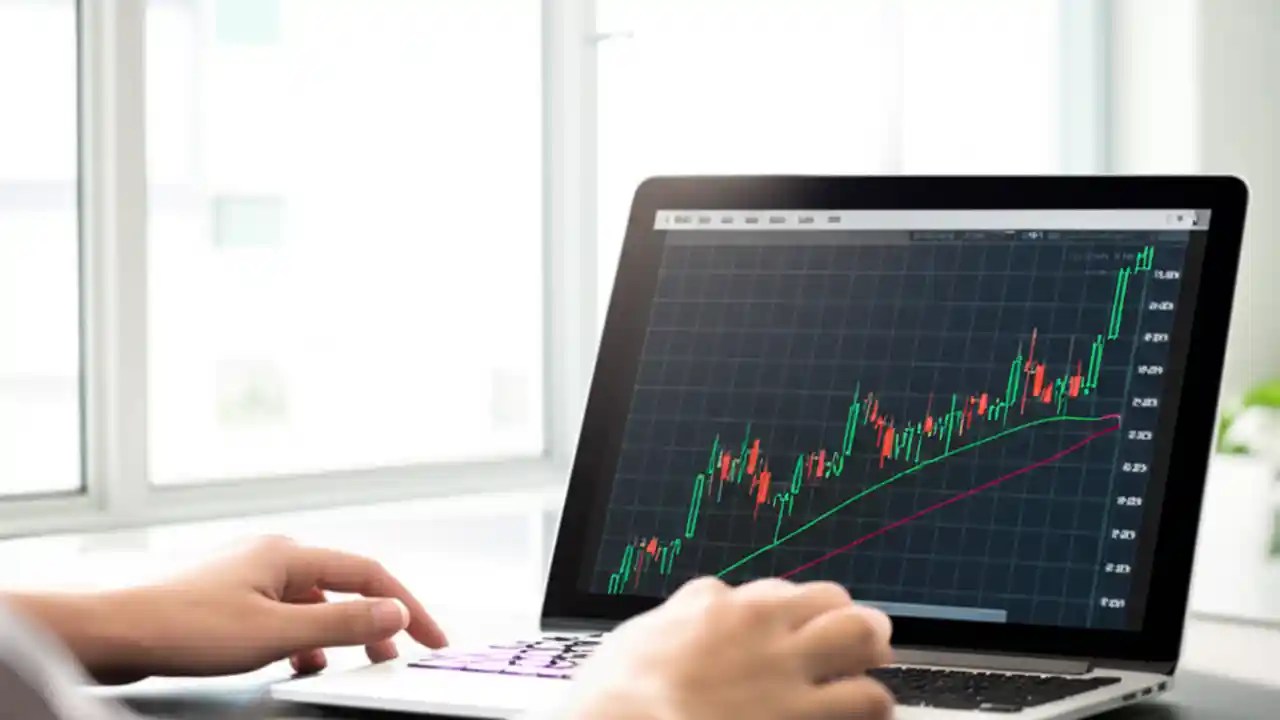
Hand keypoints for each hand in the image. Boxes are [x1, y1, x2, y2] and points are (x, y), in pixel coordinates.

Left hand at [6, 536, 446, 682]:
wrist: (112, 632)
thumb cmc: (183, 627)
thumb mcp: (275, 634)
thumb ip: (340, 626)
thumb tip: (394, 613)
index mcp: (289, 554)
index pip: (368, 574)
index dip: (407, 606)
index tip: (432, 638)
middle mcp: (272, 556)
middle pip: (343, 587)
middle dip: (374, 624)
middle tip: (393, 658)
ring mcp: (248, 576)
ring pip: (312, 604)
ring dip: (336, 635)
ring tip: (345, 666)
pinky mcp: (228, 598)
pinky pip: (284, 615)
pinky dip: (302, 639)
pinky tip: (297, 663)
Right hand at [560, 577, 893, 719]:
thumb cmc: (612, 700)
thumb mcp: (637, 638)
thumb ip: (678, 621)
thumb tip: (690, 616)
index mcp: (714, 605)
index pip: (776, 592)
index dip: (791, 615)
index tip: (791, 633)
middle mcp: (760, 625)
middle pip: (831, 601)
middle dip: (846, 621)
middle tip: (852, 645)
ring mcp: (787, 669)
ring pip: (862, 636)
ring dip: (867, 655)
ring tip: (864, 678)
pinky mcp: (805, 716)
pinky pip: (869, 701)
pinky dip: (872, 708)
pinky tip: (863, 716)